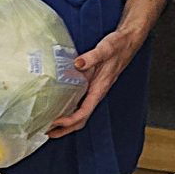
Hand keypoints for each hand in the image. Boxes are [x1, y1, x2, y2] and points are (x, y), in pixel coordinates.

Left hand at [52, 0, 165, 137]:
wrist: (128, 40)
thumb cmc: (119, 45)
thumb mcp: (106, 48)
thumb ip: (92, 56)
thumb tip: (77, 63)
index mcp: (100, 88)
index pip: (84, 112)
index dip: (69, 120)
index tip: (55, 122)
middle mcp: (96, 92)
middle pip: (81, 120)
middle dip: (64, 129)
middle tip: (46, 133)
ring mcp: (93, 90)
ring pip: (79, 113)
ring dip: (65, 122)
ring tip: (48, 126)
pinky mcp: (91, 84)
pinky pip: (78, 102)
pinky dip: (67, 109)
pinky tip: (57, 107)